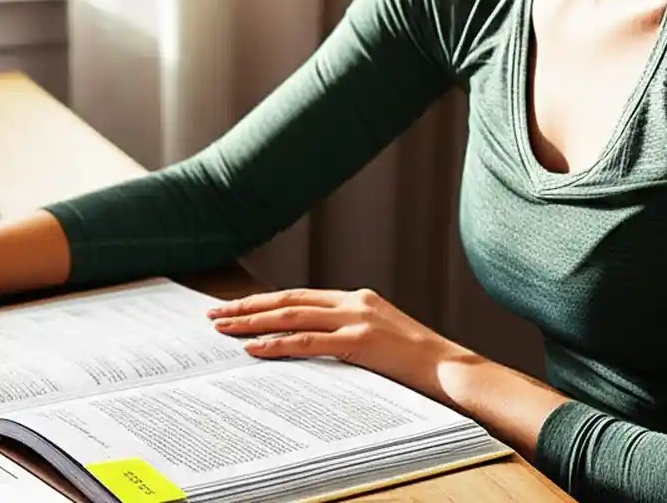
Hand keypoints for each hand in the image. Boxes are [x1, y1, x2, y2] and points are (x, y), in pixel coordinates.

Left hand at [207, 288, 459, 392]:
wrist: (451, 371)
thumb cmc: (416, 362)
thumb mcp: (379, 339)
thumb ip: (347, 334)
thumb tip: (310, 344)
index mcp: (356, 298)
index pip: (299, 296)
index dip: (264, 302)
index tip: (236, 307)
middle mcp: (353, 301)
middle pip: (288, 301)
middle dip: (248, 306)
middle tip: (214, 314)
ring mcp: (357, 319)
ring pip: (292, 317)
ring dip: (253, 322)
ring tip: (224, 329)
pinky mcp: (361, 341)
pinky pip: (308, 343)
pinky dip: (277, 344)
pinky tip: (253, 348)